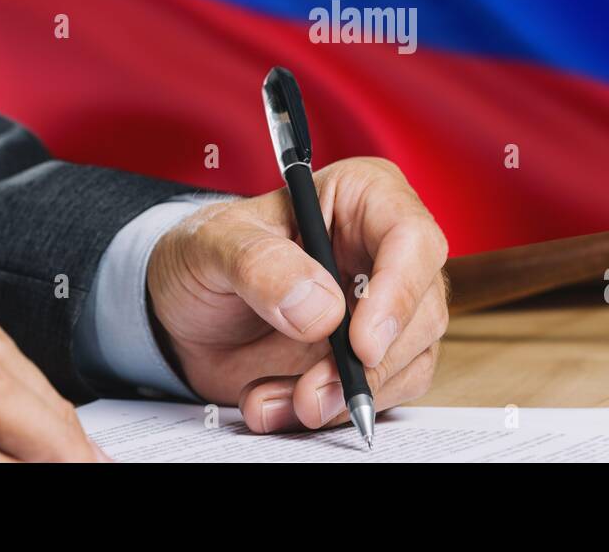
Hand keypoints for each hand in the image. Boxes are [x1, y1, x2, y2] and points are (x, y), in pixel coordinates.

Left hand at [147, 157, 448, 432]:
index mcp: (362, 196)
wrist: (185, 310)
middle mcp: (385, 250)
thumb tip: (321, 309)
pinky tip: (278, 403)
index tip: (360, 344)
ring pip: (409, 359)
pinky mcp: (373, 354)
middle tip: (311, 392)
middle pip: (422, 309)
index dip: (399, 293)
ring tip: (277, 399)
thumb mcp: (213, 244)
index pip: (412, 237)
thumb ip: (260, 264)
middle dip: (369, 364)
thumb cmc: (206, 254)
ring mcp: (385, 306)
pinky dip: (333, 410)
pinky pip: (381, 392)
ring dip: (346, 395)